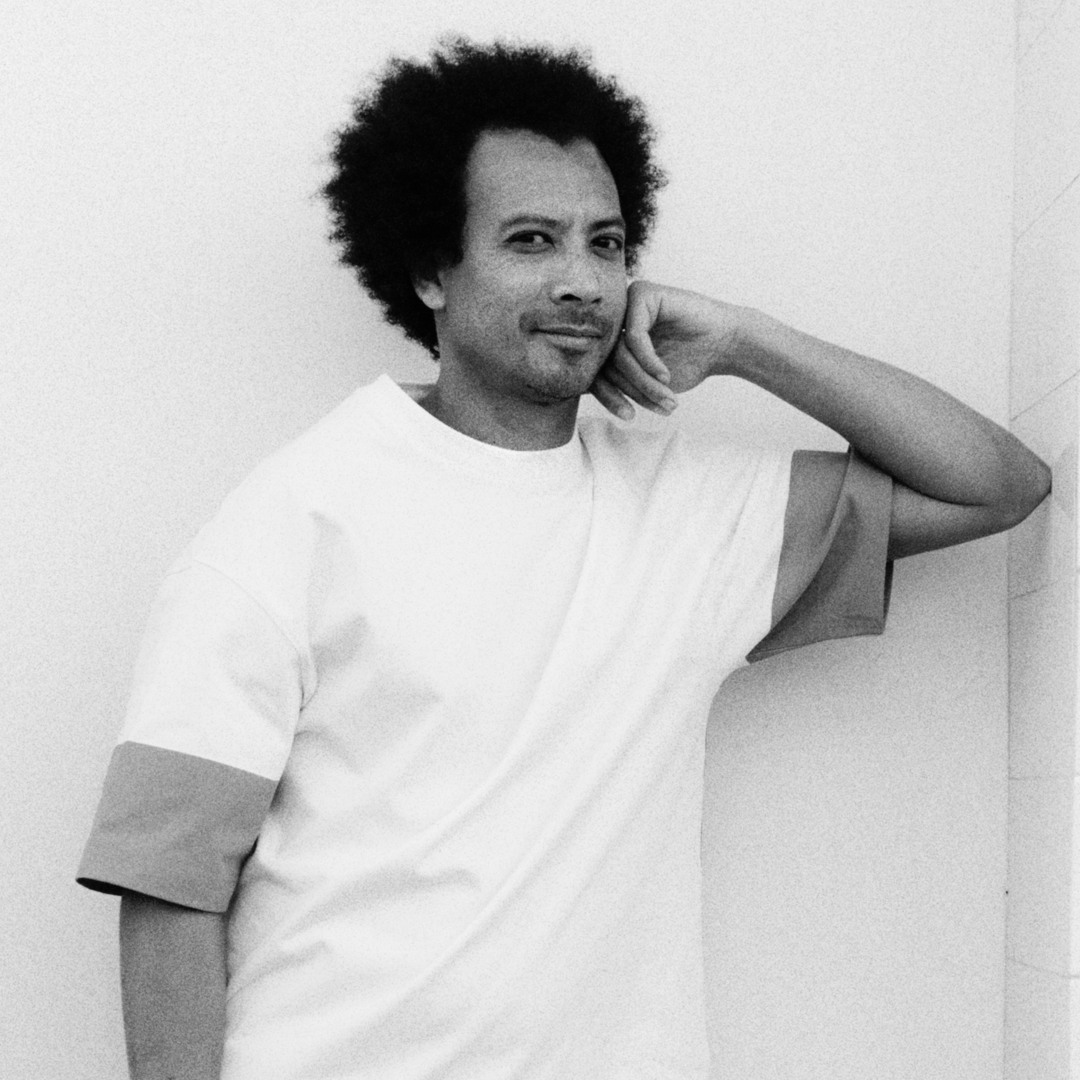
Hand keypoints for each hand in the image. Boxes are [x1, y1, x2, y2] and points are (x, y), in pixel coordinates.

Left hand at [590, 280, 743, 419]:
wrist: (723, 344)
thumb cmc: (688, 362)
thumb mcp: (647, 383)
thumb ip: (617, 383)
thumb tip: (578, 393)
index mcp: (611, 341)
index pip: (596, 370)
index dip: (609, 397)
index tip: (628, 416)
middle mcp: (615, 321)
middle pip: (606, 363)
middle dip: (632, 390)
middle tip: (657, 406)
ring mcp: (626, 305)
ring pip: (619, 353)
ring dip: (643, 381)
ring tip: (665, 396)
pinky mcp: (643, 294)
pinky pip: (634, 337)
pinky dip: (649, 361)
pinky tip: (665, 374)